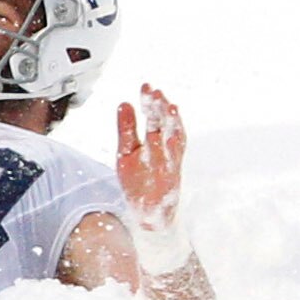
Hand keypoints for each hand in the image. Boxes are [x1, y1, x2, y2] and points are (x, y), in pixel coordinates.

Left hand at [113, 86, 186, 232]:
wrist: (146, 213)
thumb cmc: (138, 181)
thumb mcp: (126, 151)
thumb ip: (126, 129)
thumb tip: (124, 103)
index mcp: (153, 140)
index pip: (153, 116)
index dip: (150, 102)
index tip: (146, 86)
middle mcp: (164, 149)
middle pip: (165, 124)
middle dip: (161, 108)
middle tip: (155, 92)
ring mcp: (169, 162)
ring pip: (174, 139)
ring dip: (172, 124)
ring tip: (168, 107)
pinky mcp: (171, 177)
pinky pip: (174, 162)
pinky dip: (174, 148)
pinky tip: (170, 136)